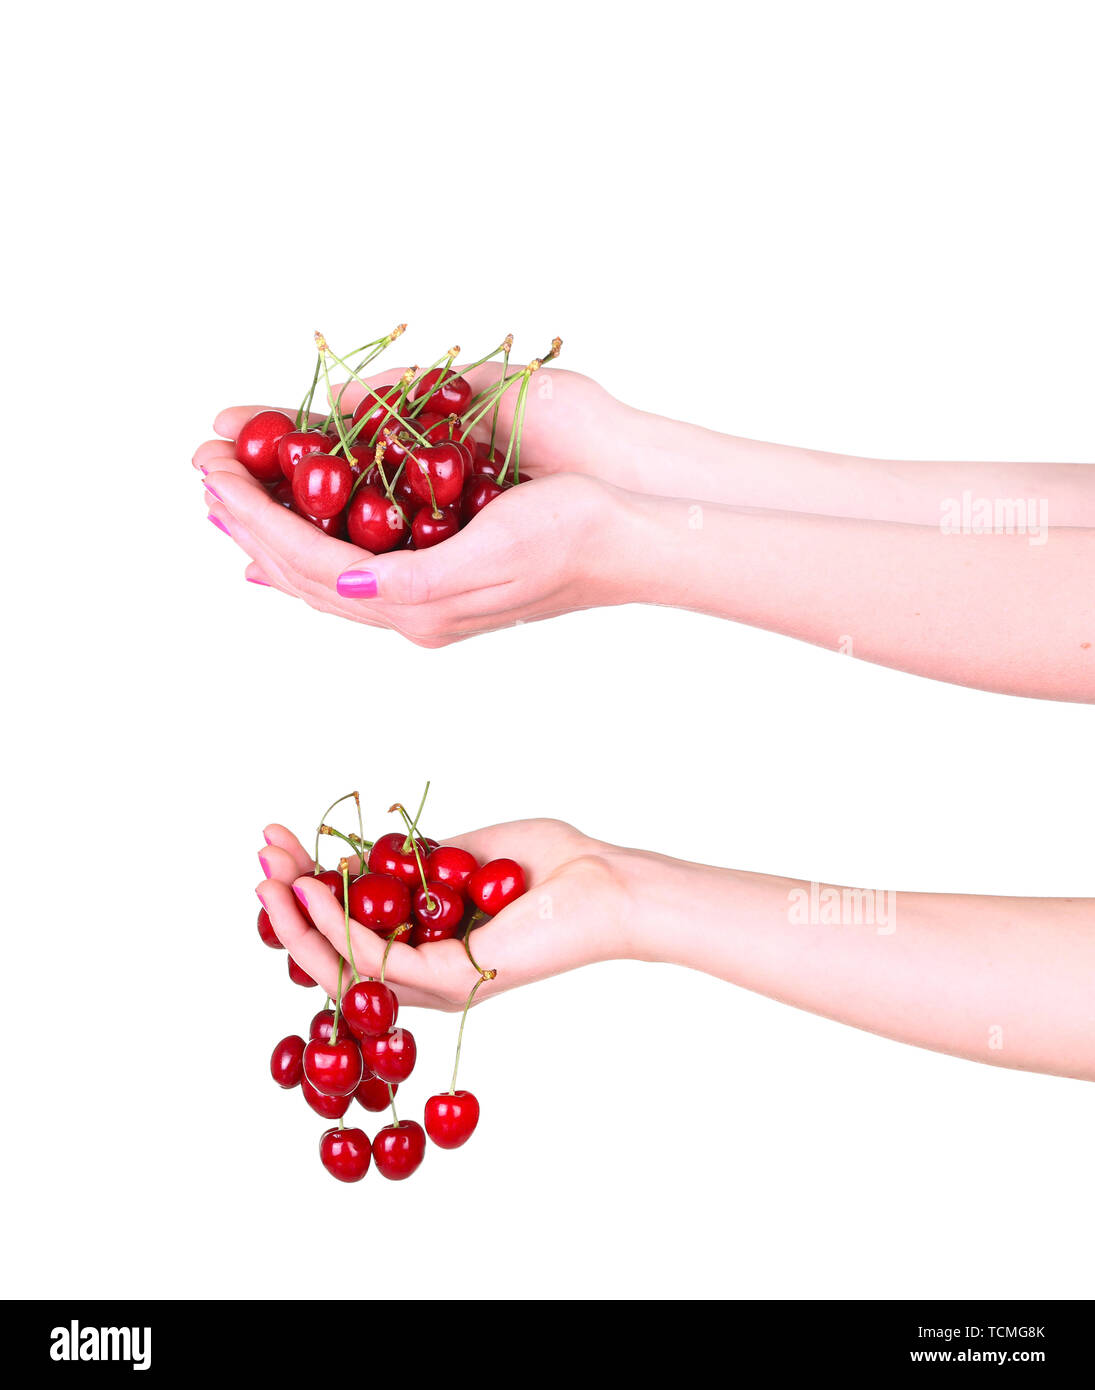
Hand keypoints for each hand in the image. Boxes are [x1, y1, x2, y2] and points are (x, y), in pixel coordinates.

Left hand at [203, 460, 633, 644]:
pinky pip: (355, 562)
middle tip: (202, 469)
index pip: (311, 566)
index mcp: (419, 608)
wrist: (632, 537)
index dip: (255, 520)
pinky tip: (291, 537)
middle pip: (305, 571)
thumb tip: (348, 590)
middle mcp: (411, 608)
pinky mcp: (441, 569)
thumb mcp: (496, 556)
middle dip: (247, 520)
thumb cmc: (574, 538)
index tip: (211, 472)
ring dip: (271, 530)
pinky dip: (311, 545)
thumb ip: (417, 583)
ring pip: (324, 568)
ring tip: (228, 497)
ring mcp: (424, 591)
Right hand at [255, 819, 631, 1010]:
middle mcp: (426, 975)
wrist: (607, 883)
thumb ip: (410, 862)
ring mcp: (437, 983)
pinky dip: (334, 925)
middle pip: (335, 953)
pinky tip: (310, 888)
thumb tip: (355, 858)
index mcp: (428, 947)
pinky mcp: (451, 979)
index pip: (349, 932)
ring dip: (296, 918)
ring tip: (266, 873)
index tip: (281, 847)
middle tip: (260, 858)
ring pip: (343, 962)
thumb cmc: (550, 866)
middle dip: (288, 906)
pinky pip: (375, 956)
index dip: (307, 894)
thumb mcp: (462, 853)